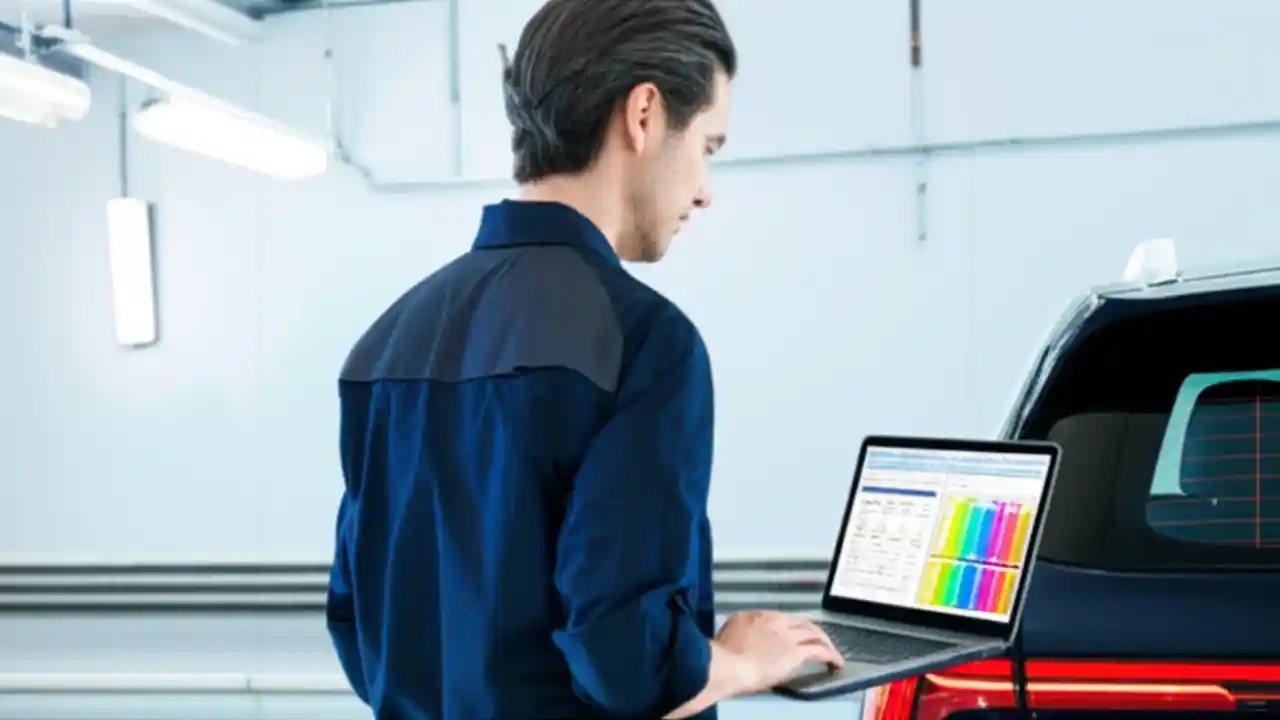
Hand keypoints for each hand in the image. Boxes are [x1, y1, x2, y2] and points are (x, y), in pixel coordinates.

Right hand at [713, 610, 844, 692]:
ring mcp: (787, 635)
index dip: (790, 628)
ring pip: (814, 633)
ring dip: (825, 642)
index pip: (780, 618)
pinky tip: (835, 662)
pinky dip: (830, 655)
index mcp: (756, 616)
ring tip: (832, 652)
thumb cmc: (721, 657)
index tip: (793, 637)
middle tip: (819, 641)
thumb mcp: (729, 636)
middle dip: (812, 631)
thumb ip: (742, 635)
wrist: (727, 665)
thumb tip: (746, 643)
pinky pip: (819, 650)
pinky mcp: (796, 652)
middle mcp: (774, 621)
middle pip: (801, 622)